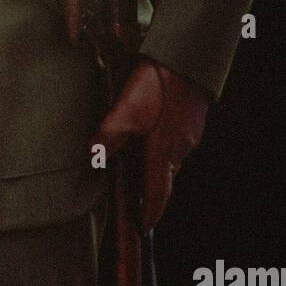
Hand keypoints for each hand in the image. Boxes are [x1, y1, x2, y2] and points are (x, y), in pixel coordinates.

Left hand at [92, 58, 209, 230]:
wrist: (187, 58)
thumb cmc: (157, 83)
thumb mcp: (127, 107)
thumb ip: (110, 133)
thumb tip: (94, 155)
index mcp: (163, 150)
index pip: (157, 192)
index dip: (150, 211)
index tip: (144, 227)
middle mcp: (180, 147)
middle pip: (165, 177)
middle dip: (153, 191)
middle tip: (140, 201)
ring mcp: (189, 133)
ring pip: (171, 158)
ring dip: (158, 167)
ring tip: (143, 169)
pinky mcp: (191, 119)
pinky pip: (177, 142)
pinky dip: (164, 147)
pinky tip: (155, 135)